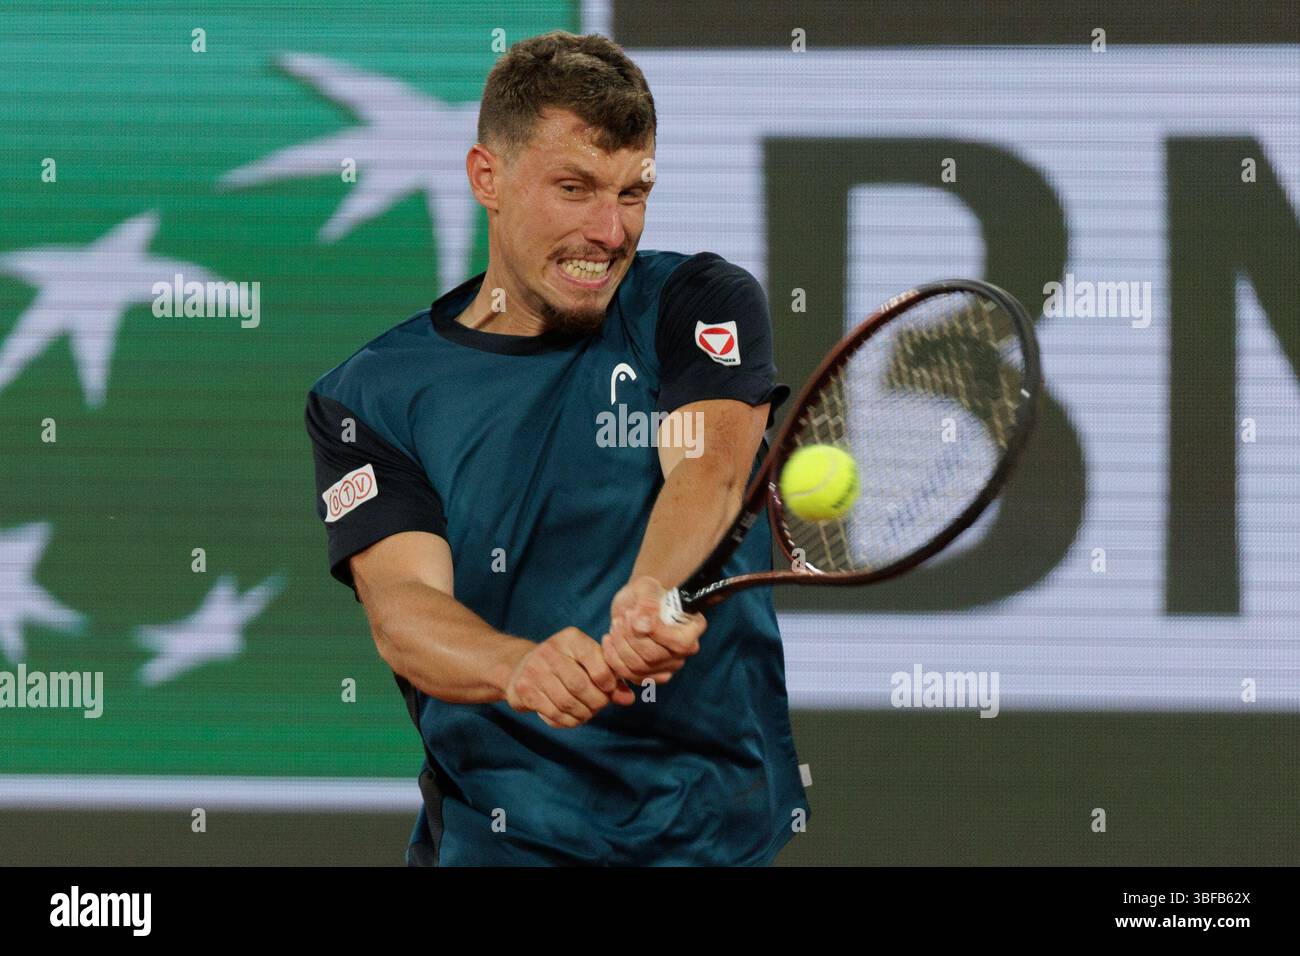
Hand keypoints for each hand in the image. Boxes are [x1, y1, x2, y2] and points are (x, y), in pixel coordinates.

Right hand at [505, 627, 634, 727]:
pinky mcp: (524, 690)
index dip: (609, 683)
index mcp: (571, 638)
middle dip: (596, 702)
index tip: (609, 690)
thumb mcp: (588, 662)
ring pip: (567, 703)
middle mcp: (550, 650)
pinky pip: (553, 713)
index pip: (598, 663)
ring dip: (583, 714)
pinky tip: (572, 717)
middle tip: (599, 706)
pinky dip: (568, 721)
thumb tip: (628, 699)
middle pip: (581, 686)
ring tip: (587, 712)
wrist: (521, 667)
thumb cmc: (565, 665)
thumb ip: (611, 678)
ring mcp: (534, 670)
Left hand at [602, 576, 704, 685]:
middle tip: (624, 616)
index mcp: (693, 628)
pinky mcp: (649, 675)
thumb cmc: (646, 594)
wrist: (636, 604)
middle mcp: (685, 652)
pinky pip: (628, 675)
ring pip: (638, 667)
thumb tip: (642, 624)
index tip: (635, 614)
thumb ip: (647, 603)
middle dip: (630, 635)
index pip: (679, 643)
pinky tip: (609, 639)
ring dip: (620, 644)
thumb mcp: (647, 588)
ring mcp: (668, 666)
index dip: (654, 632)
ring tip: (617, 624)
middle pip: (653, 656)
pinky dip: (612, 657)